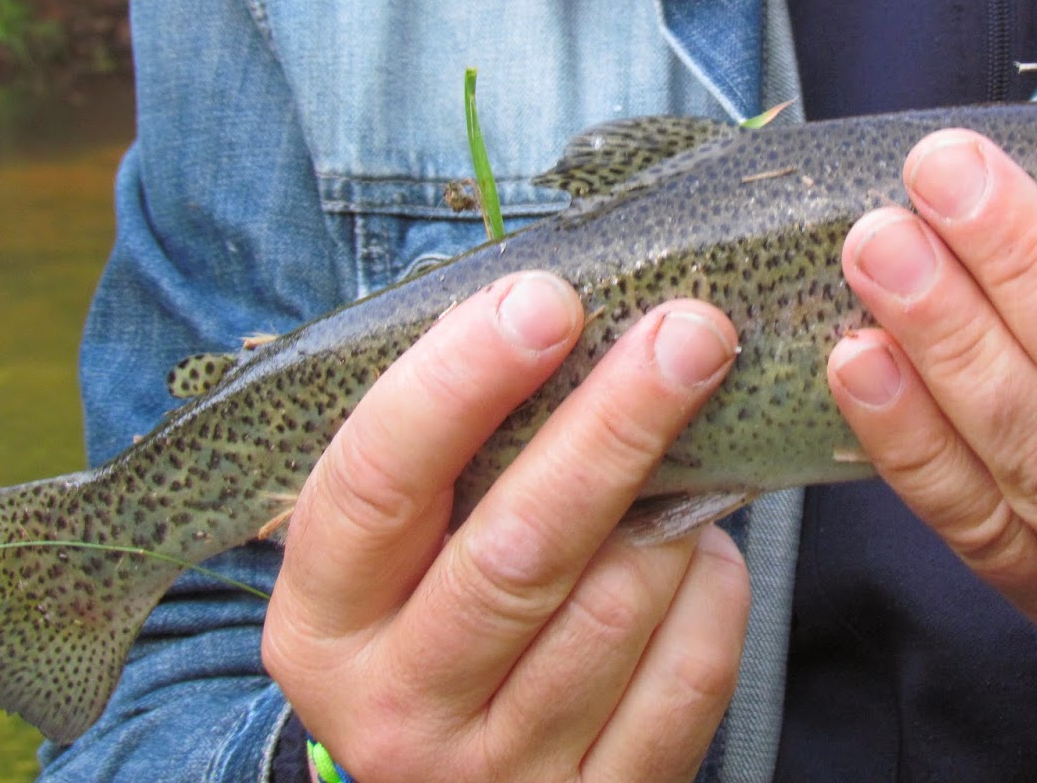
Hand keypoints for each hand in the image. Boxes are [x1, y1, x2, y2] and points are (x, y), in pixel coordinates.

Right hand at [263, 272, 751, 781]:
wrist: (457, 776)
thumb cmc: (437, 604)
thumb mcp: (400, 540)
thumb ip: (451, 447)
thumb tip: (558, 308)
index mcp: (323, 622)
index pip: (376, 483)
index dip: (460, 381)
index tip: (547, 301)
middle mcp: (394, 708)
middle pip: (517, 549)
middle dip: (613, 424)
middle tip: (688, 332)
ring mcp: (496, 772)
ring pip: (620, 601)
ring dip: (674, 511)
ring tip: (679, 467)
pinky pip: (691, 670)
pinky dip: (713, 587)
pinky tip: (695, 553)